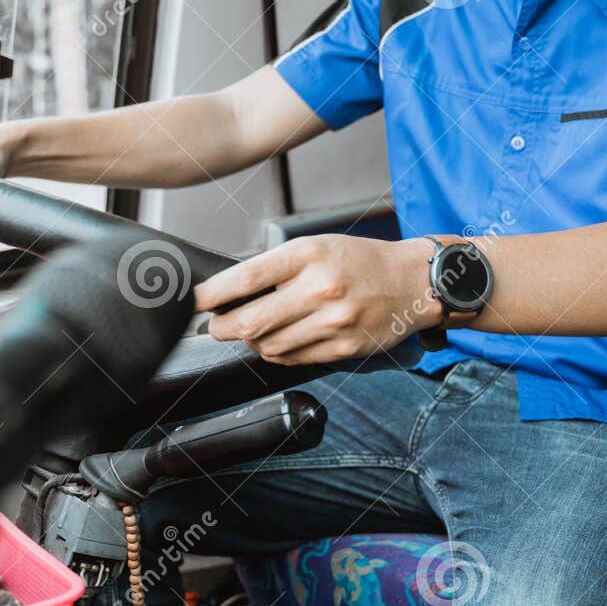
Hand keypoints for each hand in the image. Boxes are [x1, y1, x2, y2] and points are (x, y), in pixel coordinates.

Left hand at [194, 235, 440, 365]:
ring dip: (251, 341)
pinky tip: (282, 340)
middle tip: (216, 325)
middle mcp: (320, 288)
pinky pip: (293, 359)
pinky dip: (277, 352)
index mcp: (309, 255)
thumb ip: (276, 268)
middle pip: (250, 320)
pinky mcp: (343, 347)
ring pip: (268, 345)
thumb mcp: (317, 247)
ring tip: (255, 330)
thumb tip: (230, 291)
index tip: (194, 301)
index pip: (246, 278)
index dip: (211, 294)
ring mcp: (333, 321)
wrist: (412, 283)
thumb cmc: (361, 261)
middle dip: (222, 327)